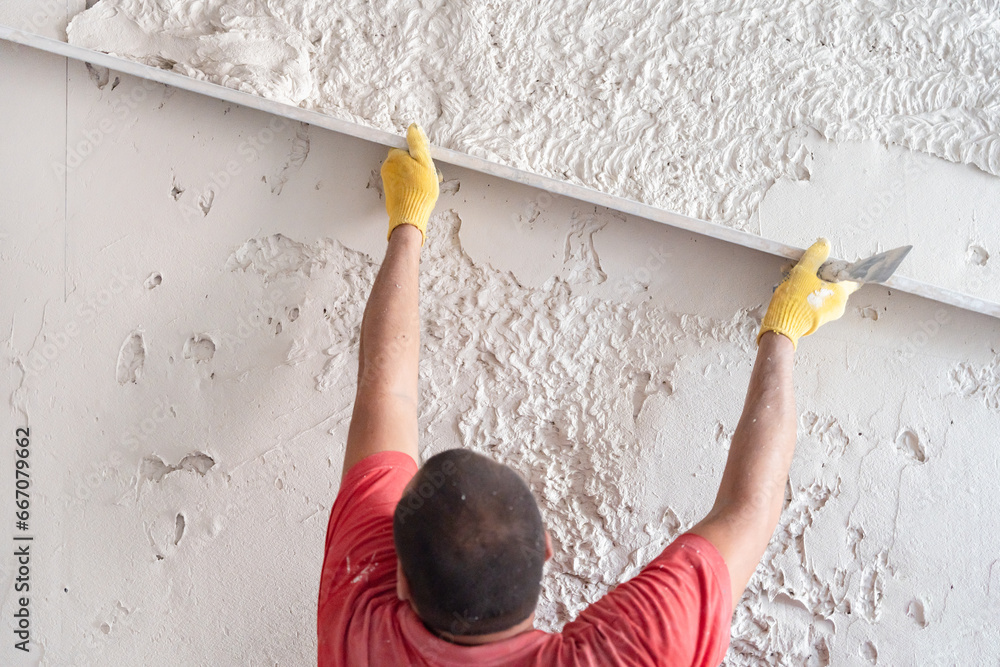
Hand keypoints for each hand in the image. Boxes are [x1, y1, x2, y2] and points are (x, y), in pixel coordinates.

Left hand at [381, 123, 440, 244]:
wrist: (410, 215)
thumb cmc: (419, 190)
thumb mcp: (424, 161)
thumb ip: (418, 142)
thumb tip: (413, 127)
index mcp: (394, 156)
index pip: (406, 147)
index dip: (419, 154)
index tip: (425, 161)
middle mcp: (388, 167)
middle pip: (406, 160)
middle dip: (419, 166)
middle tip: (429, 175)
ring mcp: (388, 181)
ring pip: (406, 173)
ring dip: (417, 177)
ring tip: (427, 186)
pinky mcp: (391, 193)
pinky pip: (404, 184)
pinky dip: (413, 187)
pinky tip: (421, 192)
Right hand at [758, 238, 859, 348]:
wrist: (782, 325)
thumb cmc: (795, 301)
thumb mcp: (804, 271)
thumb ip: (815, 256)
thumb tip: (824, 244)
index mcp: (841, 293)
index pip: (851, 275)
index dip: (840, 266)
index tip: (830, 262)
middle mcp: (838, 304)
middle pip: (833, 281)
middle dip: (817, 271)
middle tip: (803, 266)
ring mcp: (828, 313)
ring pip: (822, 290)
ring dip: (808, 280)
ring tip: (790, 275)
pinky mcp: (816, 318)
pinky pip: (815, 300)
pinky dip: (805, 291)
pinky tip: (791, 286)